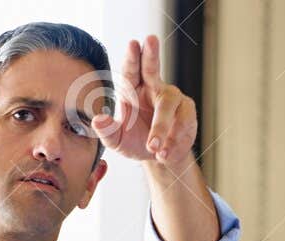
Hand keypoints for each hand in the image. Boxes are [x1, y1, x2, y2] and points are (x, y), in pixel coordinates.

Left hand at [92, 35, 197, 168]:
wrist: (159, 157)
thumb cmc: (136, 141)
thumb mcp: (117, 140)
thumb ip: (107, 131)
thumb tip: (97, 120)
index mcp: (133, 91)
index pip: (131, 72)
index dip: (132, 58)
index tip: (133, 44)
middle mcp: (153, 90)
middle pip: (153, 69)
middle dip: (151, 54)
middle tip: (150, 39)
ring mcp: (172, 99)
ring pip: (168, 105)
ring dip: (160, 126)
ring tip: (152, 146)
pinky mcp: (187, 113)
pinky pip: (182, 122)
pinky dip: (172, 139)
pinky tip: (163, 153)